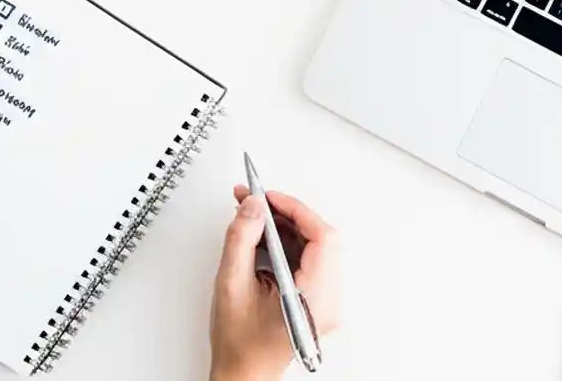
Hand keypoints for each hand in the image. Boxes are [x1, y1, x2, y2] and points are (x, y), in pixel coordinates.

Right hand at [209, 185, 341, 380]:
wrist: (244, 374)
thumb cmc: (239, 344)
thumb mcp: (231, 285)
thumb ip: (241, 240)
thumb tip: (254, 206)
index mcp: (316, 299)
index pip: (323, 239)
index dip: (297, 210)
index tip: (271, 198)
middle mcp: (330, 301)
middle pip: (323, 240)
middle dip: (289, 216)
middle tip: (259, 203)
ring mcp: (328, 301)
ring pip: (317, 248)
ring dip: (288, 229)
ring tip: (255, 217)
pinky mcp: (320, 299)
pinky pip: (312, 260)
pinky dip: (290, 244)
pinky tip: (264, 237)